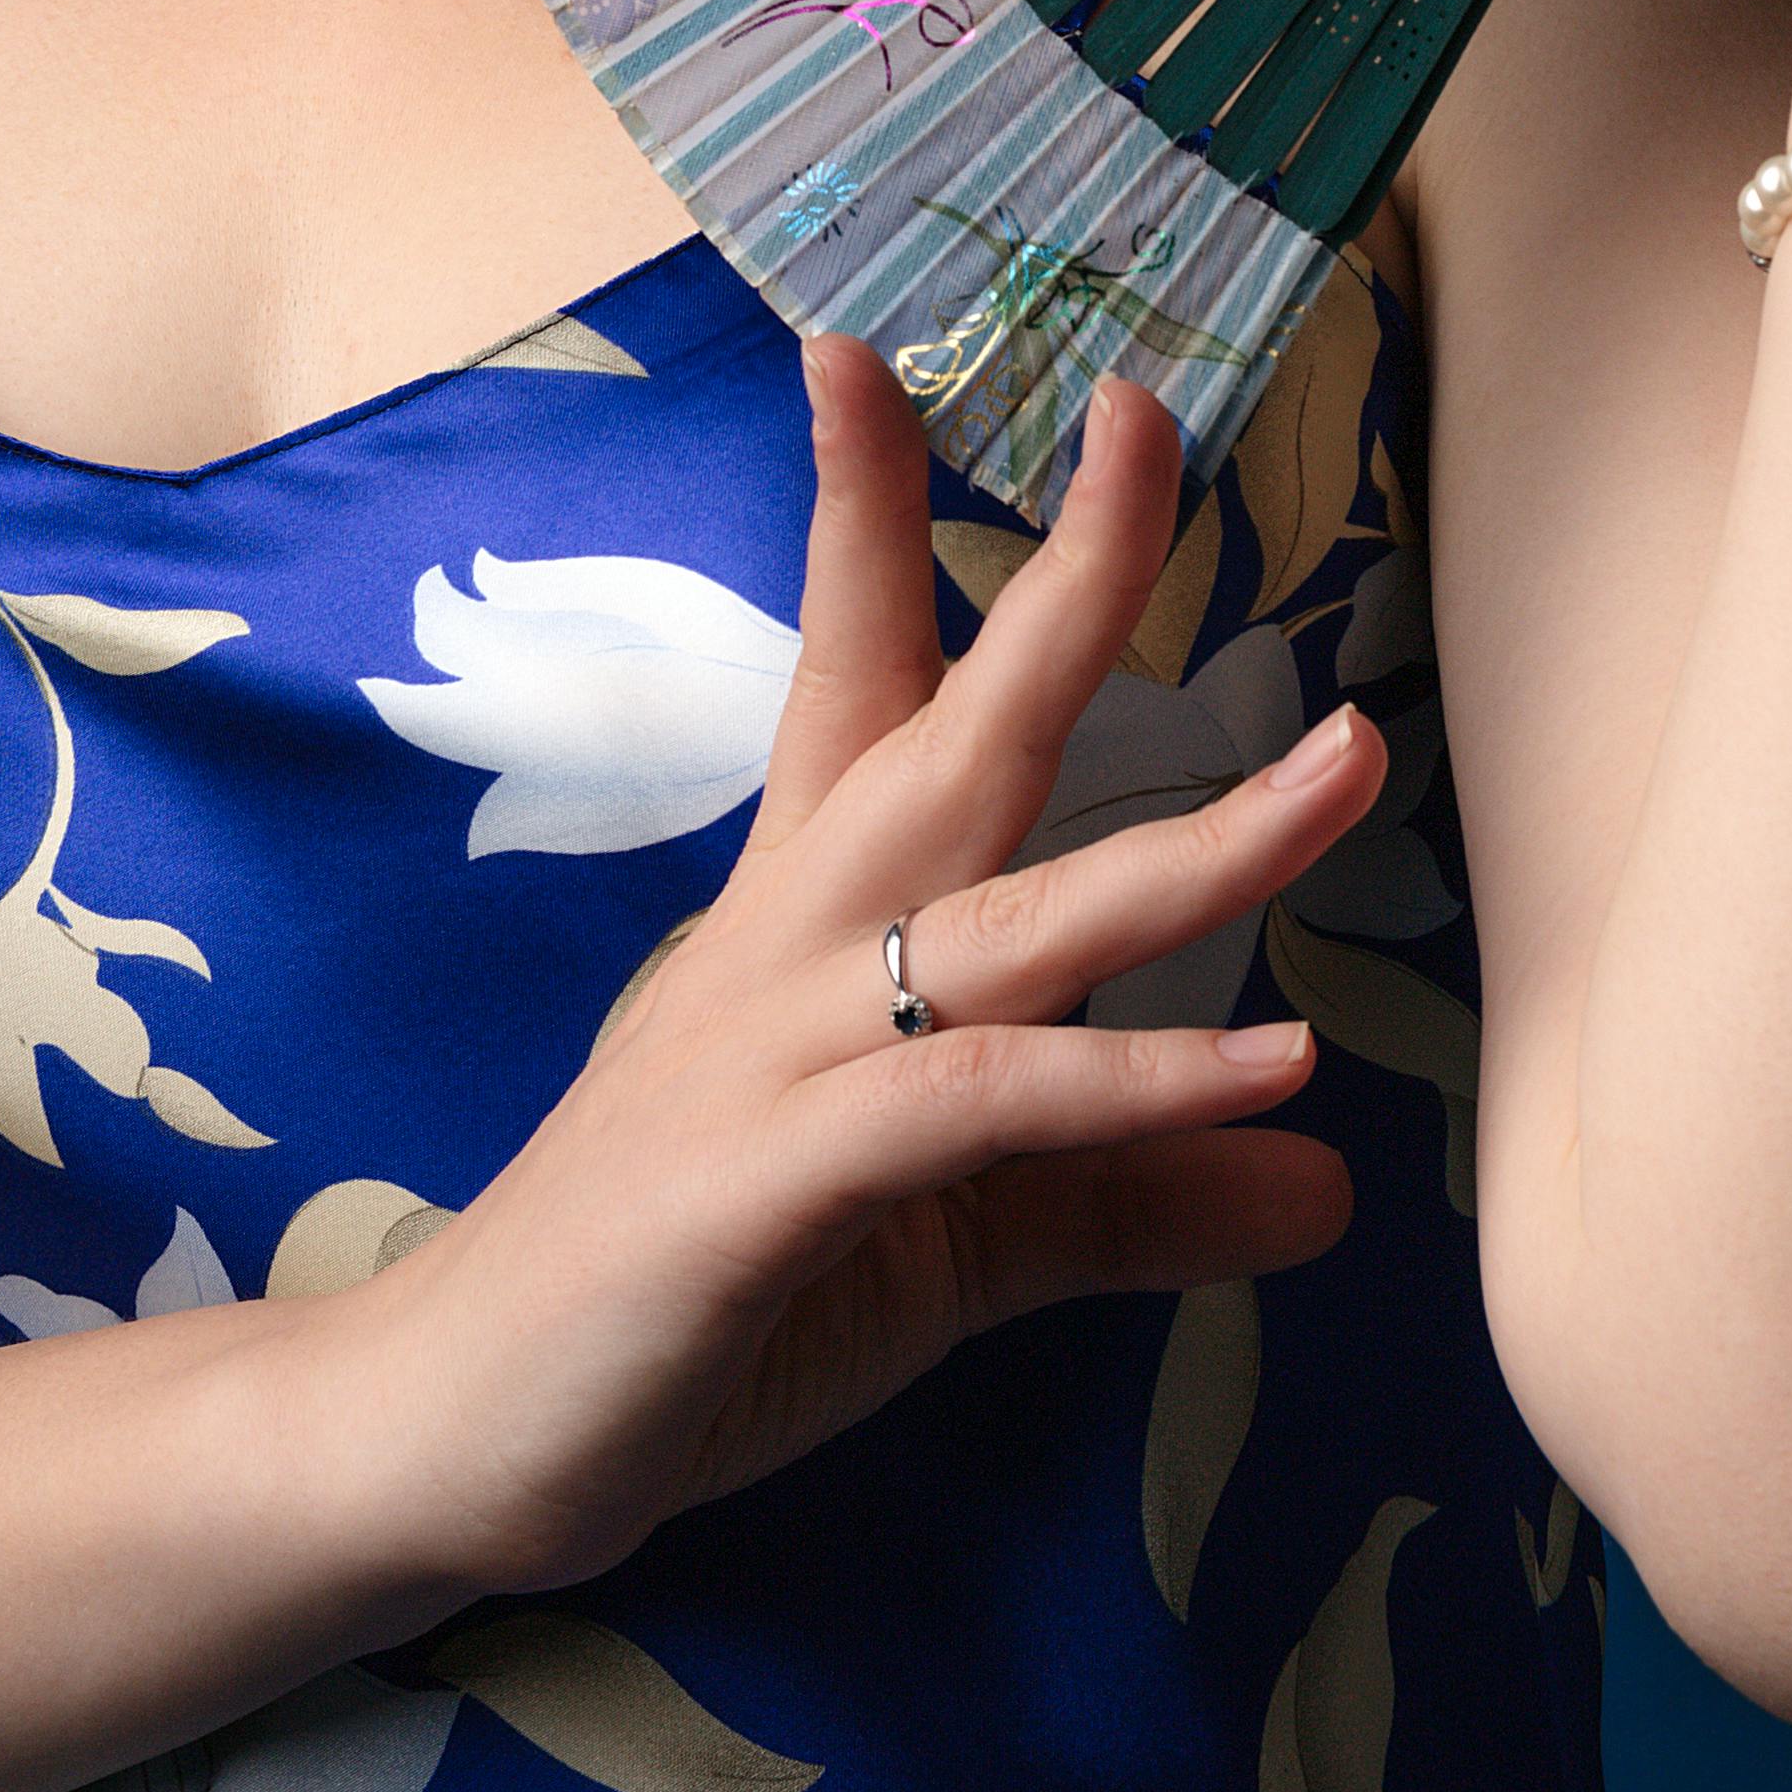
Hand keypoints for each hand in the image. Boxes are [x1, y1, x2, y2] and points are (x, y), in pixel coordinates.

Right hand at [340, 343, 1368, 1600]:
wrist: (447, 1441)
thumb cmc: (668, 1313)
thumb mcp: (931, 1242)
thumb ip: (1115, 1193)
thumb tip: (1315, 1177)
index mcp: (797, 930)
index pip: (846, 679)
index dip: (867, 514)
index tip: (874, 351)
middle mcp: (784, 954)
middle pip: (948, 733)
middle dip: (1062, 578)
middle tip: (1148, 416)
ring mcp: (770, 1061)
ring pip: (1010, 921)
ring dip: (1196, 847)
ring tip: (1345, 769)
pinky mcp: (768, 1187)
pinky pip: (978, 1104)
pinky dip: (1131, 1083)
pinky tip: (1269, 1069)